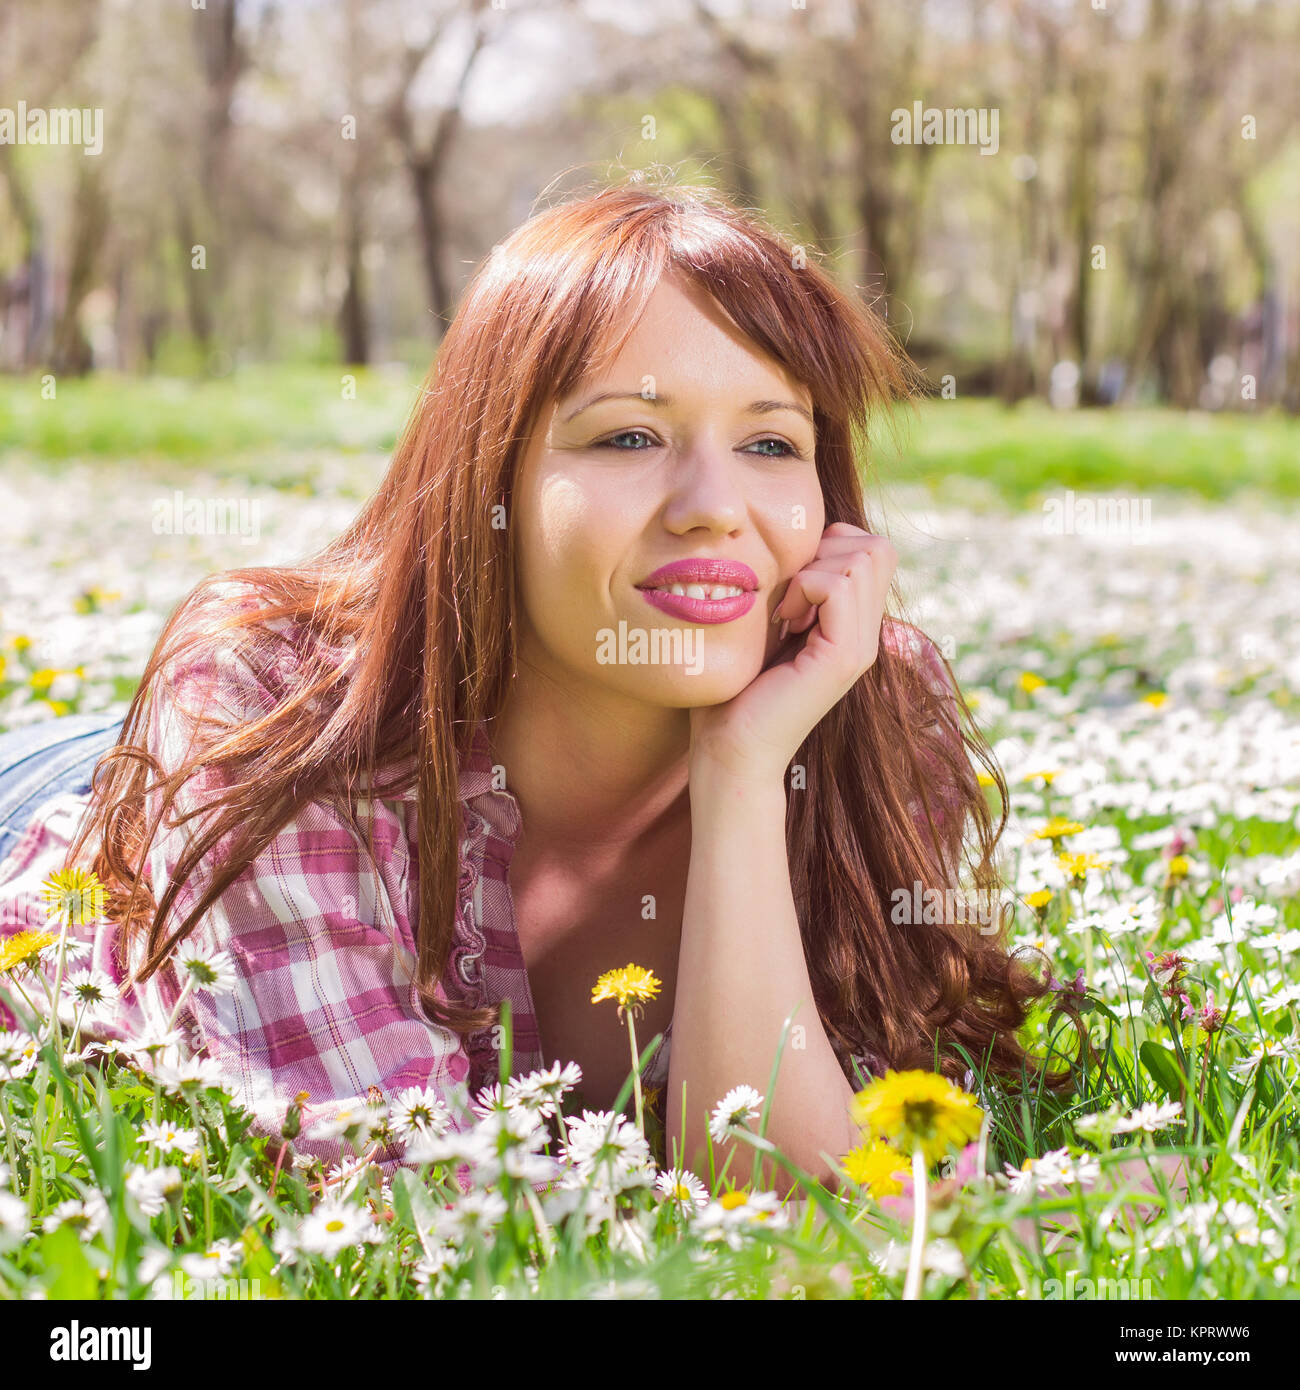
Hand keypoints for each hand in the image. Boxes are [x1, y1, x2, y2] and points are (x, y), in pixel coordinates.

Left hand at [689, 522, 897, 784]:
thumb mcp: (768, 623)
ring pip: (863, 558)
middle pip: (876, 548)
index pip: (873, 549)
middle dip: (826, 552)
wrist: (729, 750)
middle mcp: (866, 636)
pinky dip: (804, 587)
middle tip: (789, 596)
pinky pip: (838, 585)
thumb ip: (791, 589)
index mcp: (851, 627)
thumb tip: (797, 540)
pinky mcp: (843, 657)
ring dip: (812, 571)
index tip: (789, 587)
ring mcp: (860, 647)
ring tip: (784, 612)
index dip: (829, 548)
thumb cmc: (734, 690)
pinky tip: (783, 621)